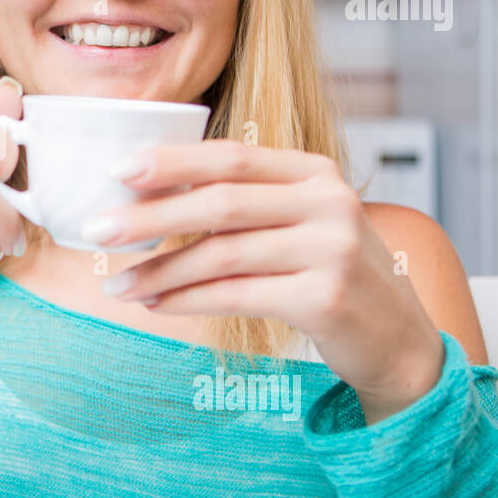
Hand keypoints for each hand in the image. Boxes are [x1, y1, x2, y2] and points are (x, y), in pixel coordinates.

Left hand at [85, 139, 444, 422]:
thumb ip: (246, 204)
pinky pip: (235, 295)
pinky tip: (155, 304)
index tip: (117, 170)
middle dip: (150, 216)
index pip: (232, 157)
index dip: (171, 161)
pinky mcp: (326, 298)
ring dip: (160, 270)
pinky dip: (186, 300)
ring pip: (221, 254)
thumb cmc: (332, 275)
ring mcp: (332, 250)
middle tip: (97, 229)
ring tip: (118, 283)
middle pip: (220, 202)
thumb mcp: (301, 223)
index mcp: (316, 173)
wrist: (399, 340)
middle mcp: (329, 203)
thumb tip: (148, 199)